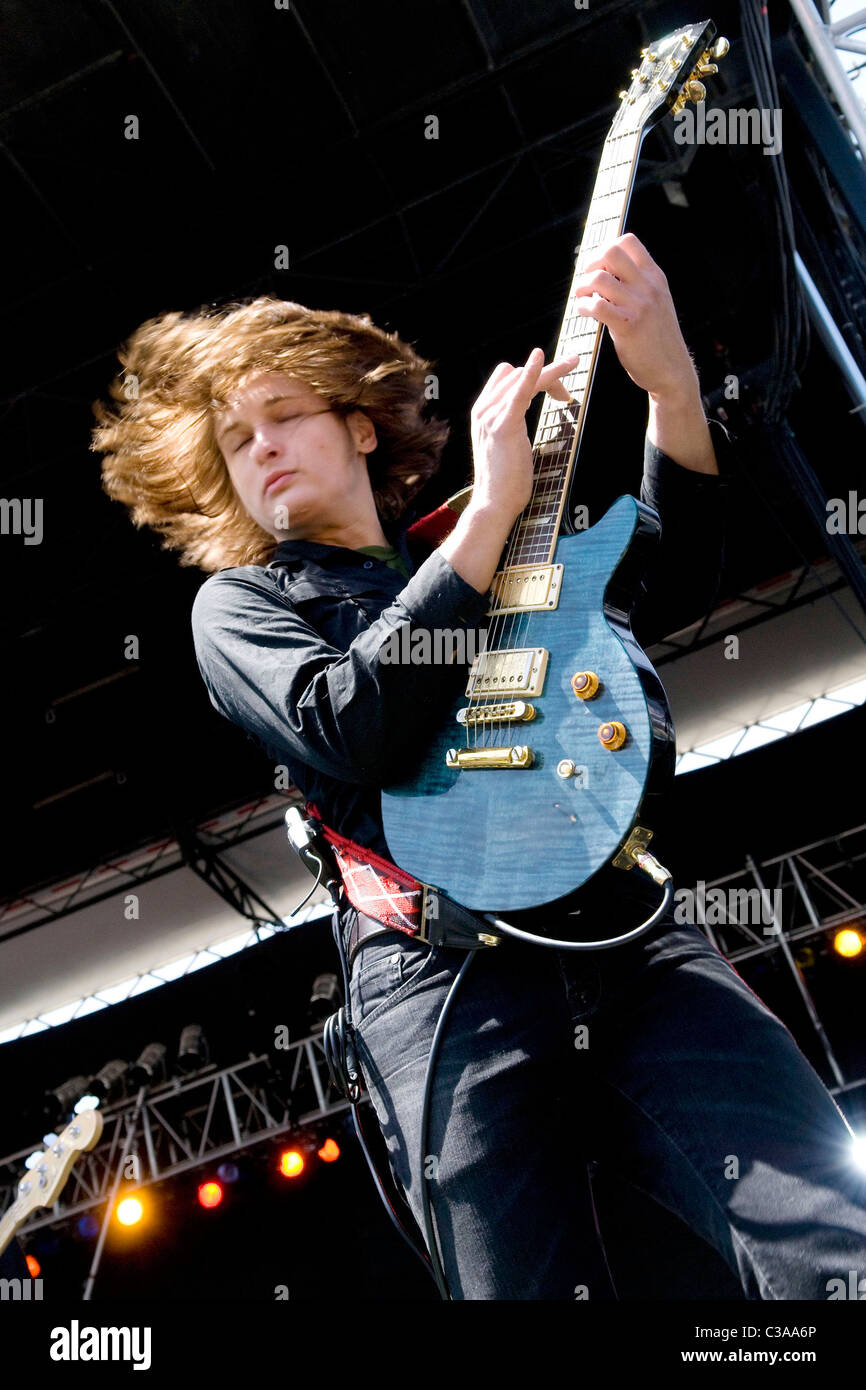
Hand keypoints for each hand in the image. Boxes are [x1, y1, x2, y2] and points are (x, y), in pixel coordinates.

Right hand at [470, 347, 580, 517]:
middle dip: (547, 377)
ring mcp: (491, 416)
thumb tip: (521, 417)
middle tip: (569, 393)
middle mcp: (483, 410)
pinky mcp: (504, 425)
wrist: (494, 503)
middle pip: (517, 374)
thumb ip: (510, 426)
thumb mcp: (506, 445)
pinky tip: (540, 358)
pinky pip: (521, 390)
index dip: (532, 377)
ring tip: (575, 361)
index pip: (507, 377)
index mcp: (482, 413)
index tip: (557, 392)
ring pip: (524, 378)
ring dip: (552, 369)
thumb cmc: (505, 481)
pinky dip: (533, 372)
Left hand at [573, 233, 698, 400]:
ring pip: (599, 278)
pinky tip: (586, 313)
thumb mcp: (654, 303)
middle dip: (591, 264)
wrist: (672, 370)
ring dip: (583, 288)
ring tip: (583, 300)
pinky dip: (584, 307)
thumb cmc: (657, 338)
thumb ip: (636, 286)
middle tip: (588, 283)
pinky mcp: (628, 325)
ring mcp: (639, 305)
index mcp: (655, 277)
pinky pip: (597, 305)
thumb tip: (605, 273)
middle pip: (611, 252)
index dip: (606, 250)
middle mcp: (648, 286)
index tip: (600, 269)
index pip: (628, 241)